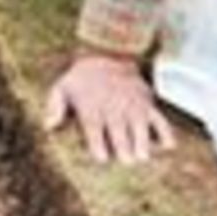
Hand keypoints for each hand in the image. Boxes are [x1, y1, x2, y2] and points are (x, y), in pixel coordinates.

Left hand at [44, 53, 176, 164]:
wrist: (108, 54)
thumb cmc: (82, 78)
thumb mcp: (62, 88)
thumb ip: (54, 107)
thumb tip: (48, 126)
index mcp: (92, 108)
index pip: (94, 128)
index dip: (98, 143)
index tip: (102, 158)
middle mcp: (114, 108)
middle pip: (119, 129)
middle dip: (123, 146)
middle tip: (127, 162)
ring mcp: (133, 106)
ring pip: (140, 126)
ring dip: (142, 142)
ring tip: (144, 157)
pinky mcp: (147, 105)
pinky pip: (159, 119)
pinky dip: (165, 132)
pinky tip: (169, 147)